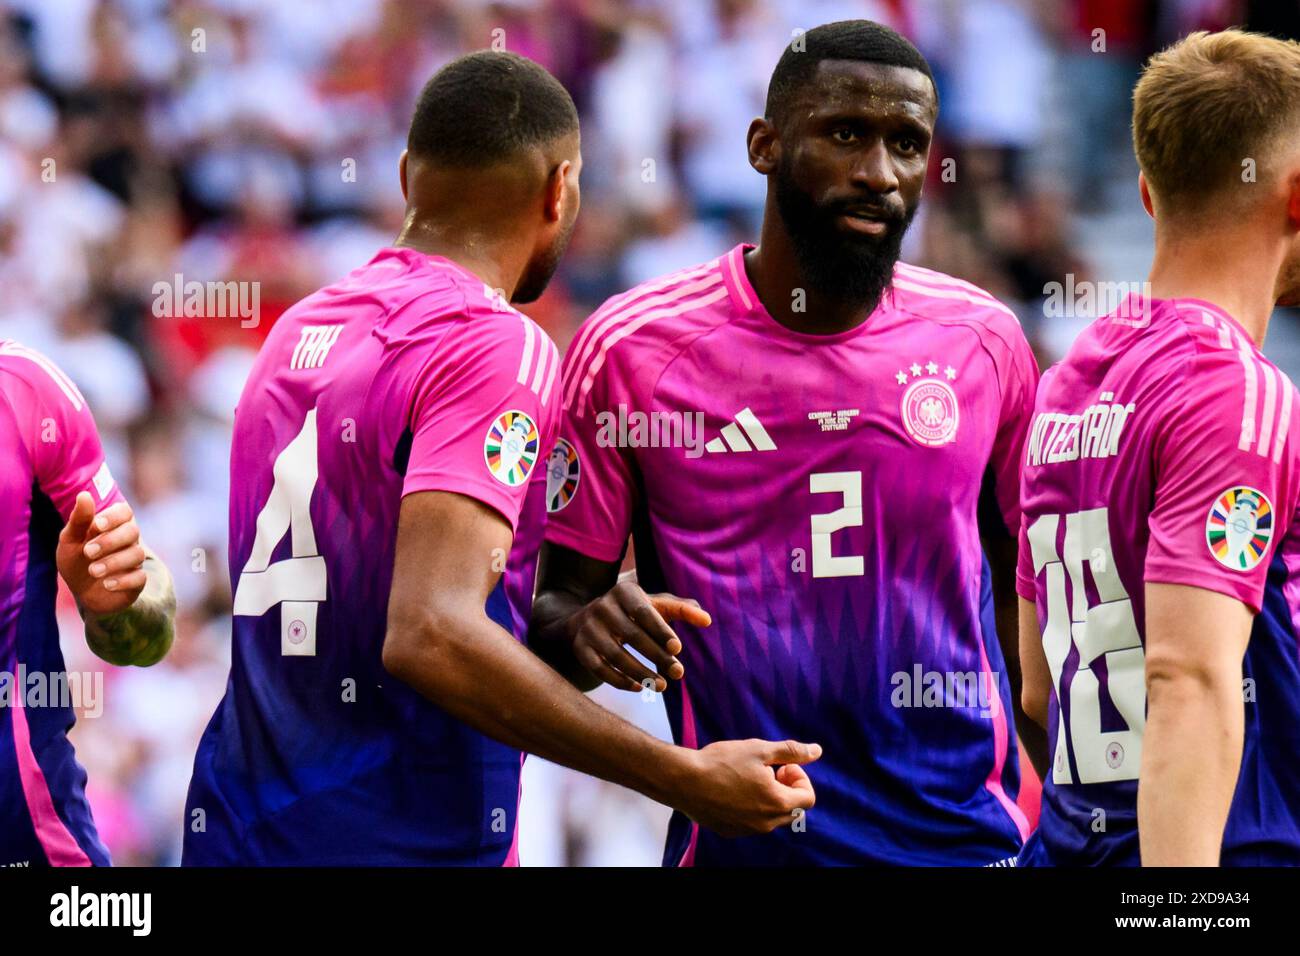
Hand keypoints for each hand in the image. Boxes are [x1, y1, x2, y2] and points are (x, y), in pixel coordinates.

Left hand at [56, 493, 146, 616]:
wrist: (83, 593)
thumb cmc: (77, 560)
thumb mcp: (70, 540)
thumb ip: (79, 520)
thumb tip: (84, 495)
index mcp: (113, 526)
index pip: (125, 512)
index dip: (114, 517)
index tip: (96, 526)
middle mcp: (128, 541)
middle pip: (133, 532)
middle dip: (110, 541)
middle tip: (87, 552)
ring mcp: (134, 561)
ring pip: (136, 555)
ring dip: (113, 562)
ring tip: (93, 571)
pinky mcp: (137, 581)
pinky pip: (140, 578)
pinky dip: (123, 581)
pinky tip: (106, 584)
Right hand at [568, 580, 710, 691]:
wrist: (588, 619)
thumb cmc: (634, 612)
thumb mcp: (656, 605)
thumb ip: (682, 609)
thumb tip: (707, 620)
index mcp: (623, 592)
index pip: (643, 612)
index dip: (661, 631)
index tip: (678, 649)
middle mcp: (602, 607)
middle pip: (632, 636)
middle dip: (657, 657)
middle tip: (678, 673)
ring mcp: (588, 628)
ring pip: (615, 656)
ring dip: (641, 674)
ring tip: (662, 686)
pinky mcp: (580, 648)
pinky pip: (600, 669)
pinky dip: (620, 681)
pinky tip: (639, 688)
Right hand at [672, 739, 820, 836]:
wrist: (683, 780)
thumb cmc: (722, 762)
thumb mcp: (760, 750)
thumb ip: (791, 751)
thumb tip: (817, 751)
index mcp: (777, 803)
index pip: (808, 798)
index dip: (799, 777)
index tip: (781, 764)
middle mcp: (766, 823)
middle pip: (792, 809)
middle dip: (786, 788)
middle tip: (766, 770)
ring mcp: (747, 830)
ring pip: (771, 816)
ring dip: (769, 797)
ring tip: (747, 778)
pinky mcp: (730, 831)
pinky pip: (752, 821)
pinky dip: (751, 806)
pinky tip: (732, 789)